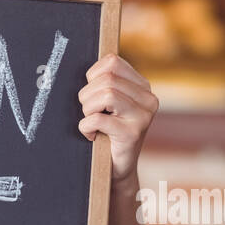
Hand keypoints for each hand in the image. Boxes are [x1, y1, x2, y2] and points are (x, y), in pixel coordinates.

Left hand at [77, 53, 158, 182]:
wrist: (116, 168)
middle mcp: (148, 98)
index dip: (92, 76)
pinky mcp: (133, 133)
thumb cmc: (106, 131)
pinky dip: (85, 127)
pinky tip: (91, 135)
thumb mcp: (108, 103)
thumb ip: (104, 82)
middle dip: (87, 95)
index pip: (112, 61)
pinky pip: (98, 119)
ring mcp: (143, 116)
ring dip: (87, 110)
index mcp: (142, 86)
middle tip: (88, 112)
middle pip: (106, 78)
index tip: (92, 94)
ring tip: (91, 122)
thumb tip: (76, 55)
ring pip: (105, 94)